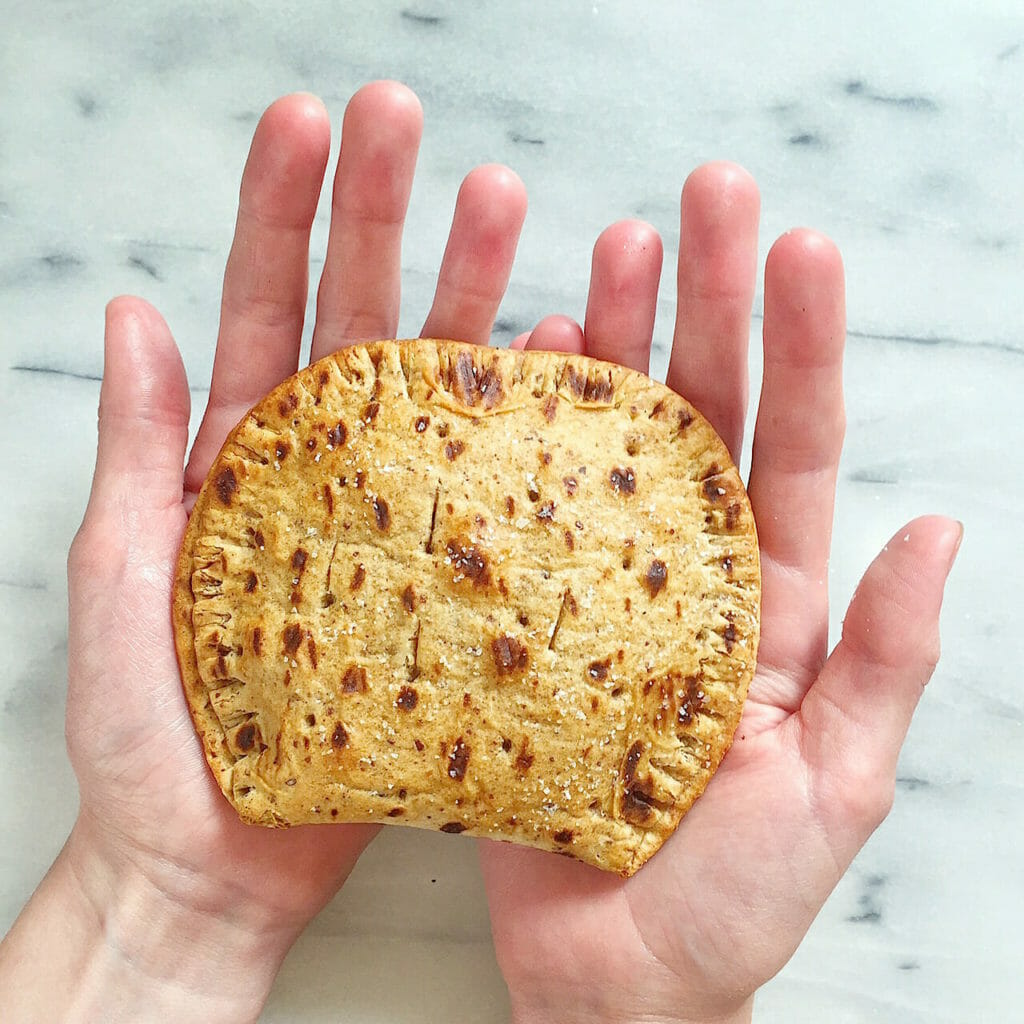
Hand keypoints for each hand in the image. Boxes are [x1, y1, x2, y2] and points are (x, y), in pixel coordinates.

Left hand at [0, 82, 527, 1020]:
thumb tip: (133, 313)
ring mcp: (397, 523)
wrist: (215, 862)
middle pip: (359, 321)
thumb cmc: (154, 735)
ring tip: (512, 207)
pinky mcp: (449, 584)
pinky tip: (566, 352)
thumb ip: (136, 449)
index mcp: (240, 460)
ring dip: (472, 292)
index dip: (283, 212)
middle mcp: (330, 475)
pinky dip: (527, 416)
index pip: (264, 309)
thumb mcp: (122, 577)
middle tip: (414, 126)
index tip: (311, 121)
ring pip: (440, 387)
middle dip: (382, 215)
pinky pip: (495, 488)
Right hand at [480, 166, 961, 1023]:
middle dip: (706, 304)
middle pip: (701, 416)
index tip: (797, 246)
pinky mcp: (520, 620)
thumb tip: (943, 529)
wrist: (616, 978)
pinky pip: (519, 513)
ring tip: (607, 253)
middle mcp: (684, 573)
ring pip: (606, 446)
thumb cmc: (732, 897)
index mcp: (771, 601)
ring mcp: (596, 587)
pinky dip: (521, 438)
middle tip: (699, 200)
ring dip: (611, 348)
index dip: (801, 345)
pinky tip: (520, 366)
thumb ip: (886, 656)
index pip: (795, 447)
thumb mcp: (836, 780)